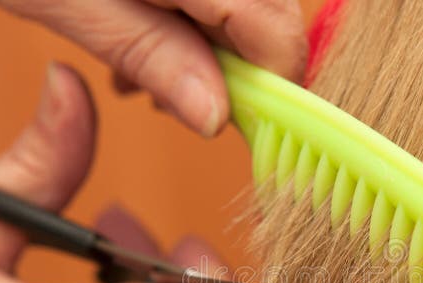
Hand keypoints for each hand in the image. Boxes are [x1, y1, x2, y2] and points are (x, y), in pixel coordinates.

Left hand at [0, 0, 307, 136]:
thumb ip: (149, 52)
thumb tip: (214, 115)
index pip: (278, 33)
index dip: (271, 90)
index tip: (240, 129)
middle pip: (274, 16)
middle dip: (239, 68)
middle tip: (177, 97)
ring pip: (252, 4)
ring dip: (214, 45)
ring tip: (144, 67)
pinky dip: (198, 17)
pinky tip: (149, 29)